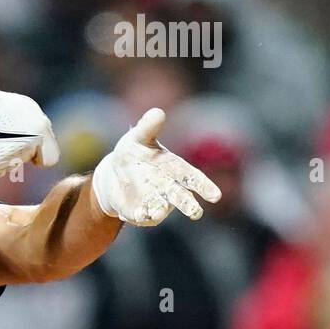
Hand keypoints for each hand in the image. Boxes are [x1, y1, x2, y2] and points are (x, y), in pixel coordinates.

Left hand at [91, 108, 220, 225]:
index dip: (204, 186)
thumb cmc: (134, 152)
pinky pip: (143, 216)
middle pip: (181, 196)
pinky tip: (138, 214)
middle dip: (188, 204)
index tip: (216, 196)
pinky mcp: (140, 213)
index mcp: (174, 168)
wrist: (114, 175)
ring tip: (158, 212)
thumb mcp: (138, 137)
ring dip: (160, 210)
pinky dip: (142, 215)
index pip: (192, 177)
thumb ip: (148, 127)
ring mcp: (155, 202)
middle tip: (196, 213)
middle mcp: (168, 188)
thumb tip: (158, 112)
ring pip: (162, 208)